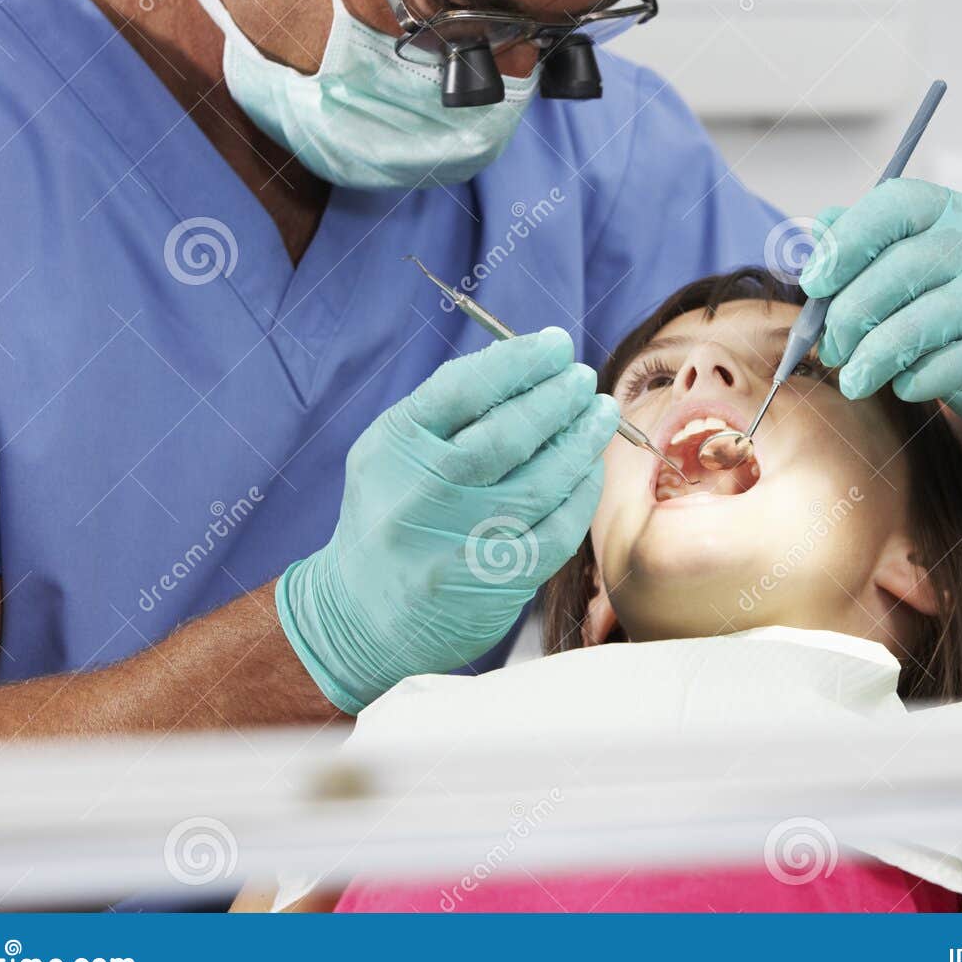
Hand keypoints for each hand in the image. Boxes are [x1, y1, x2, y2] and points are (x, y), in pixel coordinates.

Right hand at [277, 328, 618, 711]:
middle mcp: (423, 495)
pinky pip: (557, 529)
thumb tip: (530, 367)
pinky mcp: (495, 582)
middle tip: (582, 377)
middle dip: (556, 398)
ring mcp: (461, 543)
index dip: (517, 361)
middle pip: (507, 434)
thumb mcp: (394, 454)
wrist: (362, 616)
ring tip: (599, 414)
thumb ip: (450, 413)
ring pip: (542, 482)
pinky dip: (581, 494)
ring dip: (581, 442)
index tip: (554, 344)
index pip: (462, 389)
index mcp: (395, 449)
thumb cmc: (391, 515)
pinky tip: (589, 469)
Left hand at [799, 179, 961, 471]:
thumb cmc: (958, 328)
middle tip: (832, 352)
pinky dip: (928, 375)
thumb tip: (817, 226)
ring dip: (881, 352)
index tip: (814, 285)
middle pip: (909, 264)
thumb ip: (864, 255)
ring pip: (936, 314)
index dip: (848, 240)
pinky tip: (904, 388)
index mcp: (956, 213)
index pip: (898, 203)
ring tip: (854, 382)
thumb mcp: (909, 287)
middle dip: (855, 312)